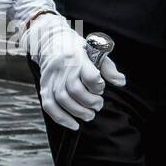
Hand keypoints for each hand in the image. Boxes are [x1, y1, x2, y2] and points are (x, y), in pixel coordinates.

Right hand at [23, 14, 125, 130]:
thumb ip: (108, 67)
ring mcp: (51, 76)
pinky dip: (61, 118)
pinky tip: (73, 124)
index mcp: (78, 57)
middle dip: (90, 102)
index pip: (89, 76)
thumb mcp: (95, 51)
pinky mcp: (43, 85)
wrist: (51, 40)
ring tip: (89, 115)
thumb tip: (121, 82)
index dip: (98, 87)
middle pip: (75, 90)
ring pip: (62, 99)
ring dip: (78, 112)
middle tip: (98, 105)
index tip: (101, 88)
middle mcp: (62, 66)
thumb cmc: (77, 48)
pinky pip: (49, 105)